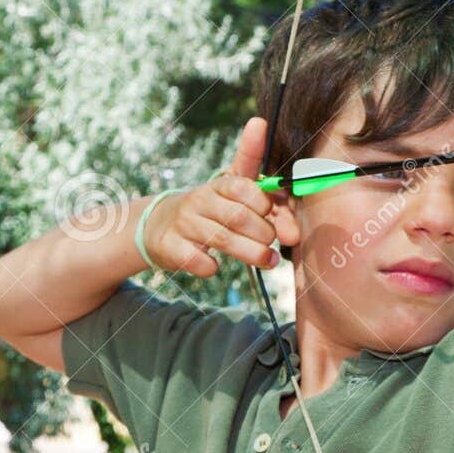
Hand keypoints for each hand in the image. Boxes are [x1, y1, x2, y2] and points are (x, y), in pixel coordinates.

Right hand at [142, 119, 280, 276]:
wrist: (159, 225)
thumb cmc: (212, 214)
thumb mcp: (235, 201)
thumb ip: (268, 210)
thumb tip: (294, 235)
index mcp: (219, 185)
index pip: (243, 186)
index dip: (263, 202)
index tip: (270, 212)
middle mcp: (199, 199)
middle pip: (238, 216)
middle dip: (263, 233)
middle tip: (271, 242)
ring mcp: (183, 222)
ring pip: (223, 239)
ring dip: (252, 253)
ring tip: (268, 261)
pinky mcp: (170, 246)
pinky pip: (196, 259)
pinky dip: (210, 267)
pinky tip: (215, 266)